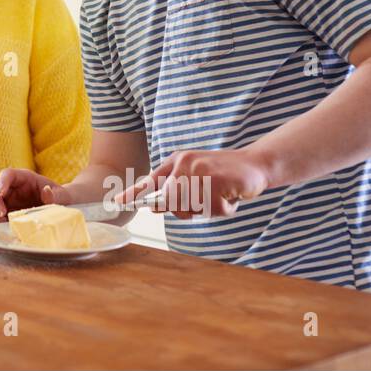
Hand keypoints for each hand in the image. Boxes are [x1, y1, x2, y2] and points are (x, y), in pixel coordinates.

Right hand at [0, 168, 73, 221]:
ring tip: (1, 221)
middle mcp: (12, 188)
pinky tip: (2, 226)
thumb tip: (47, 193)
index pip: (7, 174)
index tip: (0, 192)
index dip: (1, 182)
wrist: (63, 208)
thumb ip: (57, 195)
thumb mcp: (64, 195)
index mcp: (24, 178)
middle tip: (1, 212)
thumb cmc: (62, 197)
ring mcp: (7, 200)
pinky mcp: (5, 213)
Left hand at [113, 148, 268, 218]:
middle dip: (187, 210)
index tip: (116, 203)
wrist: (255, 164)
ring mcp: (200, 170)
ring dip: (209, 209)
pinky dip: (224, 209)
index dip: (133, 193)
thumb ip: (175, 190)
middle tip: (207, 201)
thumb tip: (153, 207)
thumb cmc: (223, 174)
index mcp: (177, 161)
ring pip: (192, 208)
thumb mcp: (195, 177)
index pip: (150, 180)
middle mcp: (184, 163)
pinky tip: (230, 195)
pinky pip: (212, 210)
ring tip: (220, 195)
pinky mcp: (216, 179)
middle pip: (171, 202)